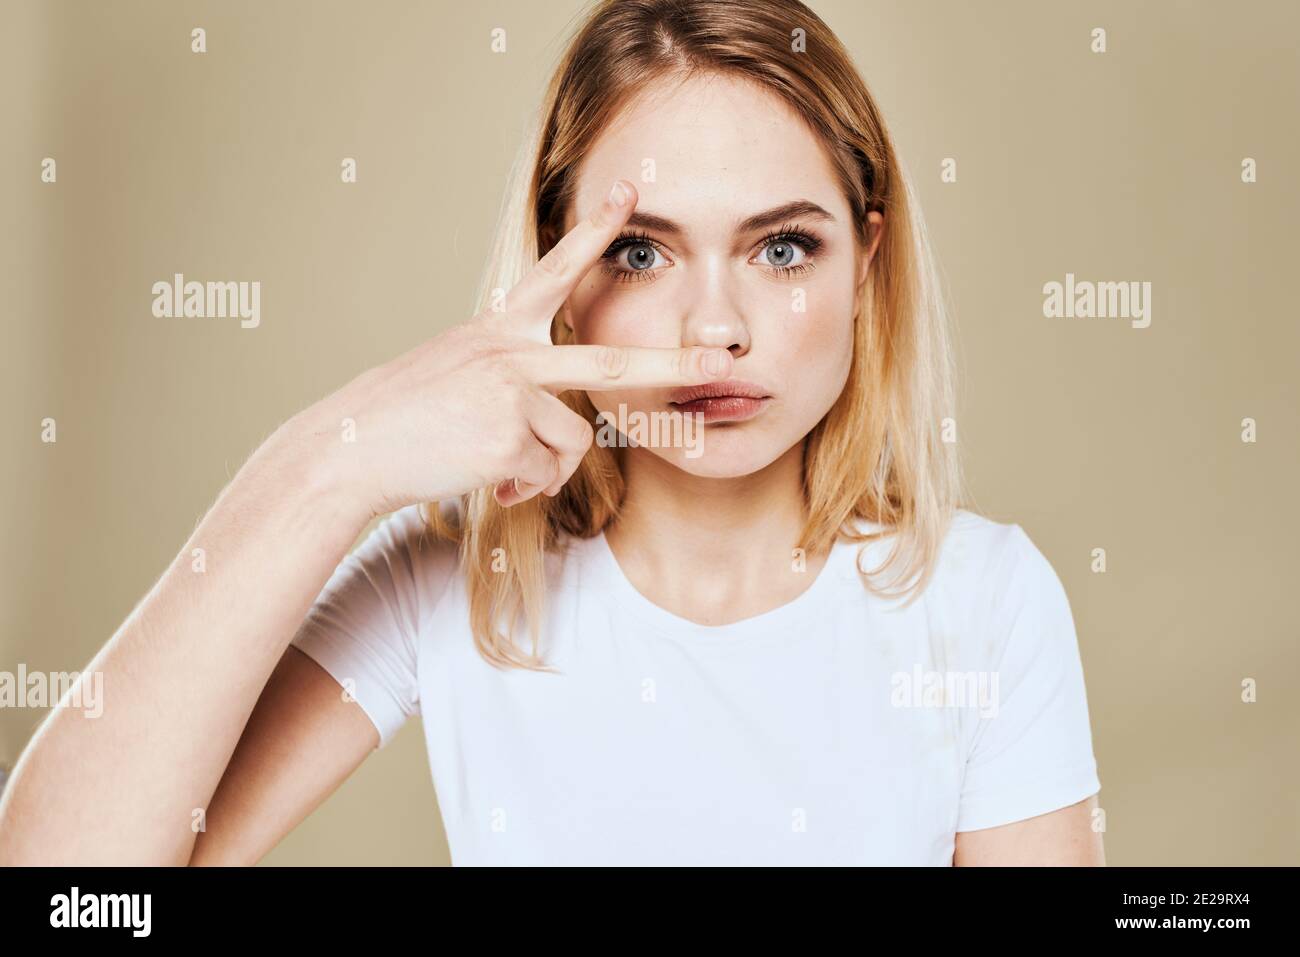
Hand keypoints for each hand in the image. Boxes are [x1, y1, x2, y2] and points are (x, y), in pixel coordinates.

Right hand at [296, 178, 733, 516]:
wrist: (350, 447)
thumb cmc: (405, 417)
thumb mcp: (458, 377)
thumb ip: (512, 388)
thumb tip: (551, 446)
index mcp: (497, 330)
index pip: (554, 271)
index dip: (594, 231)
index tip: (630, 190)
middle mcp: (509, 352)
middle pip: (610, 360)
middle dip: (673, 365)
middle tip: (722, 364)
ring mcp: (509, 392)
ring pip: (569, 443)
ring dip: (541, 469)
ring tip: (496, 468)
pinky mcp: (505, 437)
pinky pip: (542, 475)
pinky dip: (519, 489)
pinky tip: (485, 481)